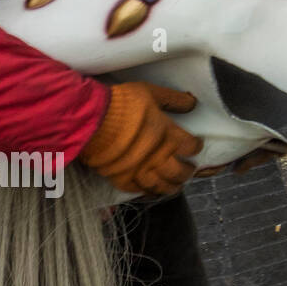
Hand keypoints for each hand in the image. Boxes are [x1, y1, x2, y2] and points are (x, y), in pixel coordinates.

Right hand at [80, 81, 202, 196]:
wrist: (90, 119)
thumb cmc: (122, 103)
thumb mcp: (151, 93)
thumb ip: (173, 99)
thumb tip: (192, 103)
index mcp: (169, 135)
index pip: (191, 147)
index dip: (196, 147)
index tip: (196, 146)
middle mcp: (158, 156)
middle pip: (180, 172)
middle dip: (188, 172)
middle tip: (189, 170)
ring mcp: (140, 170)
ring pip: (162, 186)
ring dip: (171, 187)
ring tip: (175, 186)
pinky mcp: (120, 178)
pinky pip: (137, 191)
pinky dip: (146, 192)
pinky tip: (151, 190)